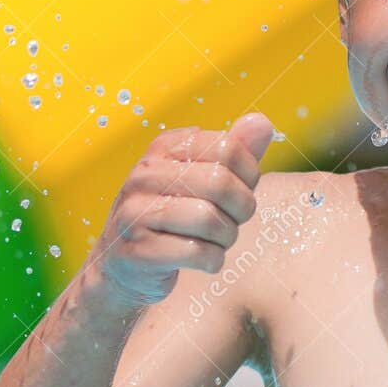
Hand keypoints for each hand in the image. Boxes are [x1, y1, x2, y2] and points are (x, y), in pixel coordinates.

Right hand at [88, 113, 274, 307]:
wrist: (124, 264)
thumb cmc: (175, 218)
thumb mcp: (202, 179)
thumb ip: (233, 152)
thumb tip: (263, 122)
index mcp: (164, 148)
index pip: (227, 148)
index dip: (249, 175)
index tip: (241, 191)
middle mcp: (145, 175)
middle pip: (220, 183)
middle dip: (241, 209)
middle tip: (233, 221)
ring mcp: (136, 213)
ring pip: (209, 220)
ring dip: (226, 238)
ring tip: (217, 241)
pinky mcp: (138, 251)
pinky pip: (196, 252)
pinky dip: (213, 261)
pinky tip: (205, 260)